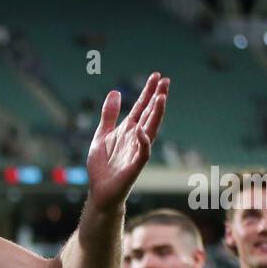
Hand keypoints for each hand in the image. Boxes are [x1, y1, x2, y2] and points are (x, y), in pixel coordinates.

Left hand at [85, 72, 169, 210]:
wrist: (100, 192)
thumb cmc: (102, 166)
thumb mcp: (101, 135)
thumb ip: (109, 115)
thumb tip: (115, 91)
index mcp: (128, 130)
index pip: (141, 107)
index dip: (148, 92)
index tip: (157, 76)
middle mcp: (136, 138)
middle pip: (149, 115)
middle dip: (157, 98)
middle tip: (166, 81)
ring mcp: (137, 151)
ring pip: (151, 130)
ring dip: (156, 115)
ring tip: (161, 97)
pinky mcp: (135, 166)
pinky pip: (142, 153)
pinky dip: (143, 142)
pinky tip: (141, 130)